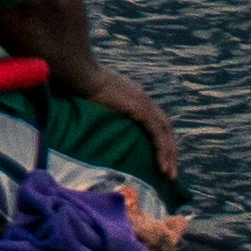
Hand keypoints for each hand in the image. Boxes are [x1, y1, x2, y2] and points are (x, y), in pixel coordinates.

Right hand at [82, 67, 183, 188]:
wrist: (81, 75)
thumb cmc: (80, 87)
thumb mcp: (97, 103)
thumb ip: (104, 113)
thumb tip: (94, 130)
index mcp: (135, 96)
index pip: (155, 120)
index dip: (161, 139)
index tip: (161, 158)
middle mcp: (143, 99)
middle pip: (165, 128)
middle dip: (170, 151)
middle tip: (170, 173)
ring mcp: (144, 103)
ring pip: (165, 133)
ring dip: (169, 155)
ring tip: (169, 175)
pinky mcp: (140, 109)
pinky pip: (157, 134)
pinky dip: (162, 151)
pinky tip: (162, 167)